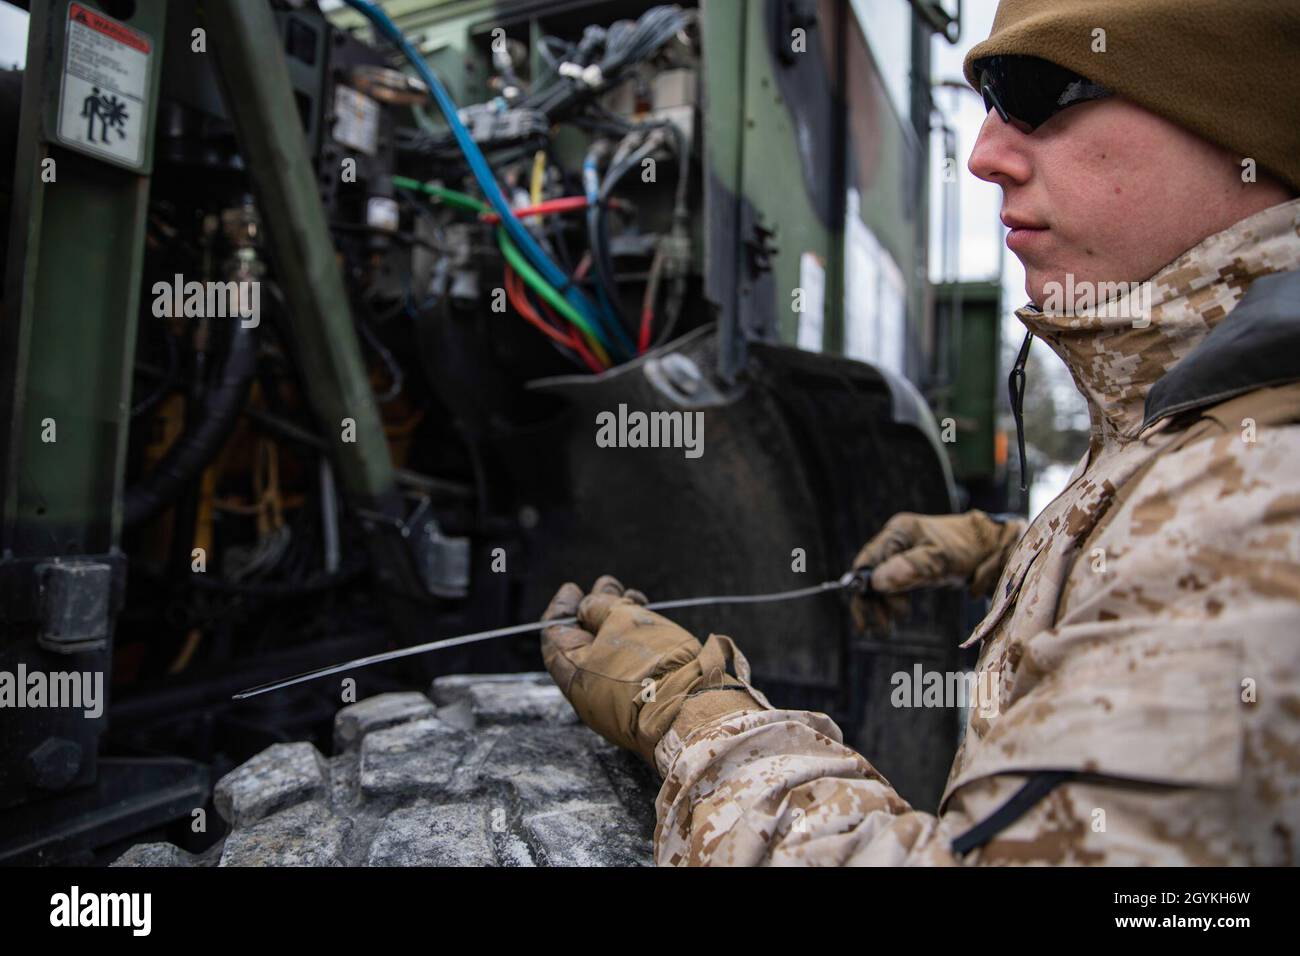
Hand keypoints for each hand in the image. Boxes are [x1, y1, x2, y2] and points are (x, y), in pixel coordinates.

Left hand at [541, 575, 764, 762]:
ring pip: (609, 650)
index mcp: (574, 674)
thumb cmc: (653, 662)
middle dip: (595, 608)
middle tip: (609, 584)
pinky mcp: (641, 699)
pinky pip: (628, 664)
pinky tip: (648, 620)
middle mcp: (589, 690)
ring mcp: (615, 698)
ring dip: (618, 619)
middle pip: (583, 641)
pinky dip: (634, 639)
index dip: (562, 608)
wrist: (693, 706)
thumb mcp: (621, 621)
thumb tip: (587, 606)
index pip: (555, 635)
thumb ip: (598, 607)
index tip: (573, 588)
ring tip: (633, 596)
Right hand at [849, 510, 1023, 629]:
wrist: (993, 546)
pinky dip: (891, 600)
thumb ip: (909, 568)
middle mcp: (896, 540)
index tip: (876, 614)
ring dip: (880, 604)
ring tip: (886, 628)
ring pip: (880, 580)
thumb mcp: (940, 559)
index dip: (866, 590)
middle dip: (871, 601)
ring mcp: (904, 552)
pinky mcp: (912, 564)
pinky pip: (893, 583)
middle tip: (880, 628)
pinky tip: (896, 615)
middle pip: (870, 572)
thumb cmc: (967, 550)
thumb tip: (876, 582)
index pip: (868, 563)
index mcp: (898, 532)